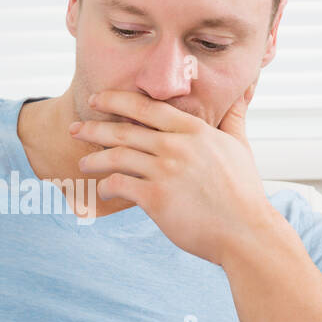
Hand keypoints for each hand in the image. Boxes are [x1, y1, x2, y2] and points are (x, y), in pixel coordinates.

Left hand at [72, 86, 276, 266]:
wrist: (246, 232)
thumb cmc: (244, 192)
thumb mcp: (240, 146)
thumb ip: (234, 116)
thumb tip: (246, 89)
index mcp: (193, 131)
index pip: (145, 107)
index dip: (115, 100)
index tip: (95, 100)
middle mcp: (176, 146)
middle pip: (123, 130)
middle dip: (93, 128)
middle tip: (74, 129)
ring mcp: (165, 172)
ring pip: (116, 157)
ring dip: (94, 160)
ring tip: (83, 164)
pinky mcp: (156, 199)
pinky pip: (119, 186)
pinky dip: (106, 186)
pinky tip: (103, 190)